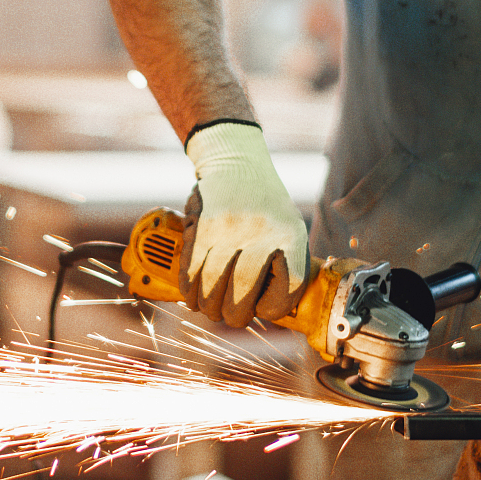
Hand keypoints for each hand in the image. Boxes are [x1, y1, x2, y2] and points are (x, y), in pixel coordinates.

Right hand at [183, 122, 308, 327]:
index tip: (264, 308)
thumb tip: (275, 310)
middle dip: (233, 315)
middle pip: (242, 296)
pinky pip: (191, 270)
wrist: (237, 164)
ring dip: (208, 306)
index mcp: (291, 236)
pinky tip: (193, 295)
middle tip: (231, 314)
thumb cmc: (267, 206)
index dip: (273, 309)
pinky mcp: (203, 228)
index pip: (287, 290)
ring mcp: (229, 230)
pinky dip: (190, 290)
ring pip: (211, 288)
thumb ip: (287, 266)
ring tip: (210, 307)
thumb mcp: (290, 228)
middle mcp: (261, 234)